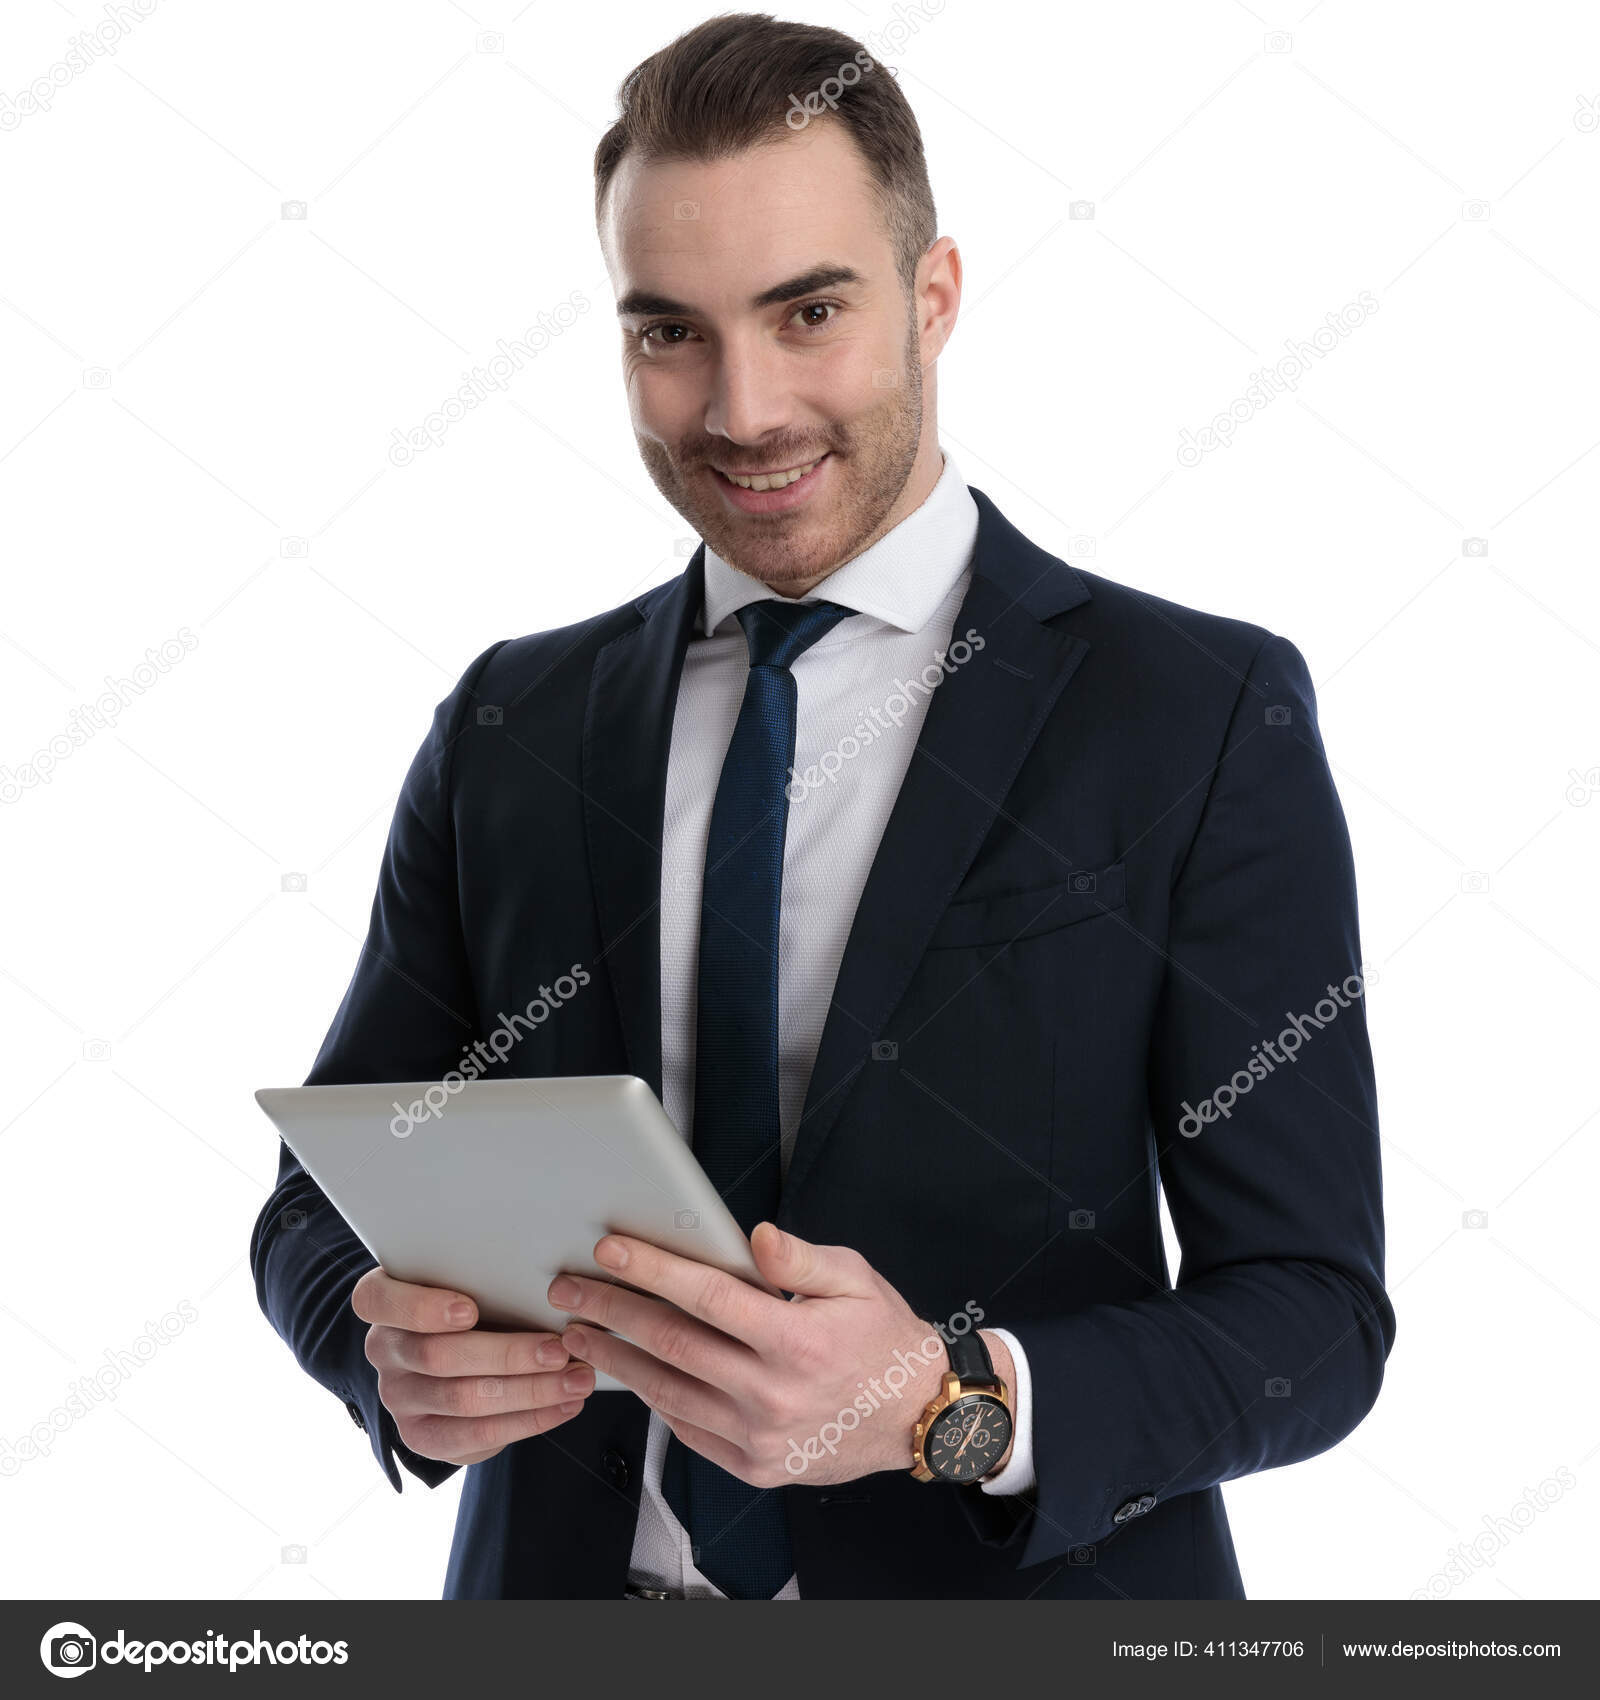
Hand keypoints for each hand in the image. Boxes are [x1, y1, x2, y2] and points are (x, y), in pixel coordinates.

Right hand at [351, 1268, 593, 1465]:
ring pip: (462, 1399)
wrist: (451, 1356)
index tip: (468, 1309)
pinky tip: (563, 1406)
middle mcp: (385, 1350)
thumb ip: (487, 1278)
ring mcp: (400, 1397)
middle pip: (437, 1356)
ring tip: (576, 1380)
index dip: (420, 1307)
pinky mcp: (423, 1436)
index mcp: (384, 1301)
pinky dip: (528, 1420)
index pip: (378, 1300)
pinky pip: (476, 1436)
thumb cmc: (472, 1300)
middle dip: (506, 1355)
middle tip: (558, 1350)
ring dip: (529, 1391)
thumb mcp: (469, 1280)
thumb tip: (552, 1283)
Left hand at [548, 1223, 1008, 1486]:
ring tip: (580, 1334)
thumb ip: (798, 1257)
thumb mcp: (854, 1279)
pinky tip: (629, 1373)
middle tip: (570, 1291)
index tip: (610, 1249)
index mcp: (797, 1340)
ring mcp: (759, 1437)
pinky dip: (652, 1398)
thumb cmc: (882, 1337)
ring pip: (667, 1392)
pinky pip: (686, 1429)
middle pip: (671, 1344)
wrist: (915, 1415)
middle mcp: (773, 1393)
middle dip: (611, 1311)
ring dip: (616, 1361)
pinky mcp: (752, 1465)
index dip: (652, 1269)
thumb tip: (753, 1236)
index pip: (707, 1297)